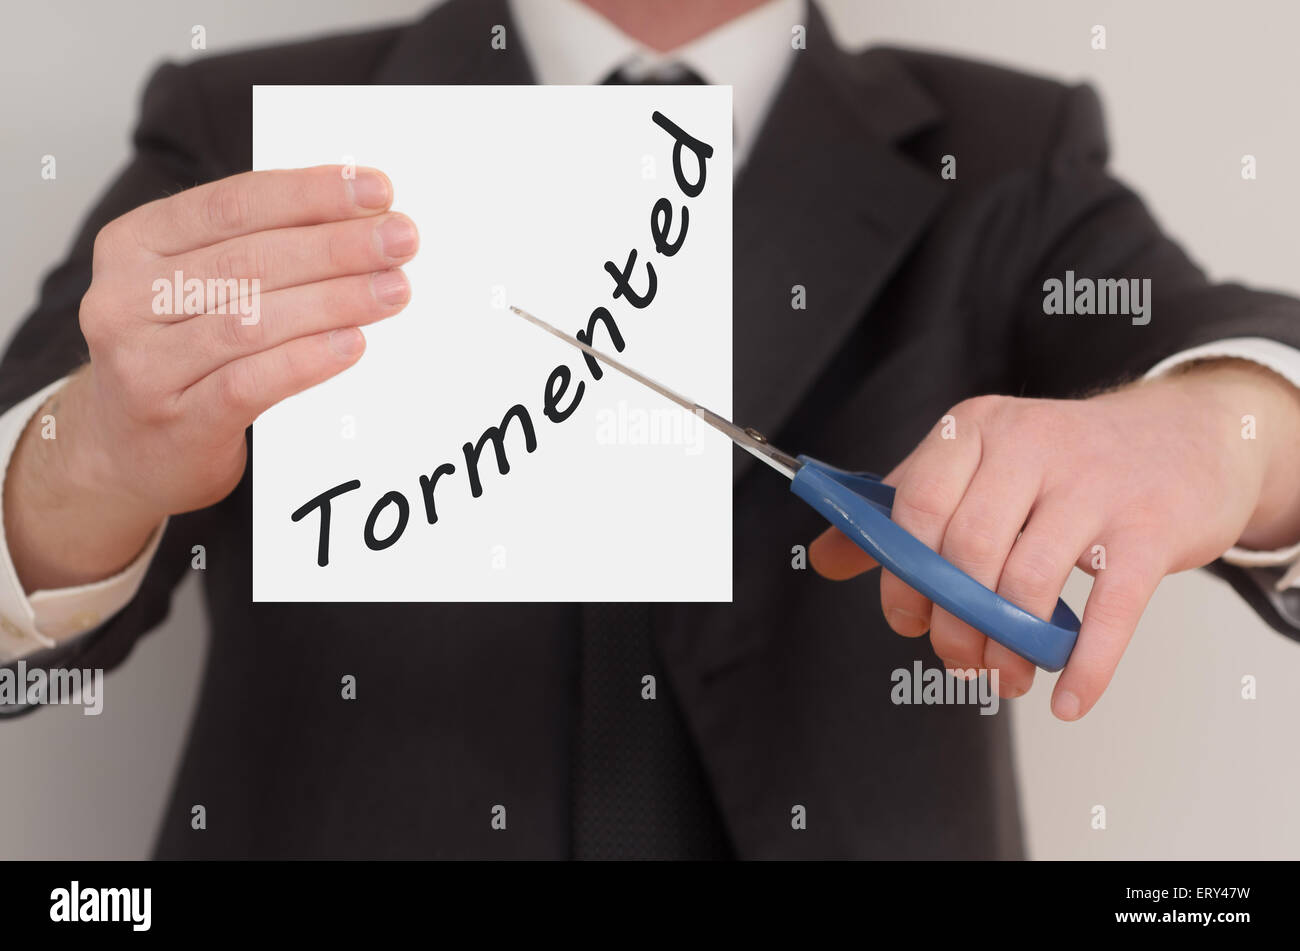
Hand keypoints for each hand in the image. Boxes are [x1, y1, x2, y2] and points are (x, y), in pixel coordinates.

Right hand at [5, 166, 418, 589]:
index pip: (232, 204)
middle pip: (249, 259)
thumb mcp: (192, 286)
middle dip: (337, 245)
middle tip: (401, 238)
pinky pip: (252, 382)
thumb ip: (253, 248)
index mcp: (133, 244)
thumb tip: (357, 217)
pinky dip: (308, 360)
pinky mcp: (178, 420)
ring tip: (393, 289)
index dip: (310, 193)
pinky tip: (353, 344)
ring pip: (253, 320)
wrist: (127, 453)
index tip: (376, 189)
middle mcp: (125, 298)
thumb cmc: (178, 356)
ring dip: (335, 300)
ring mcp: (145, 363)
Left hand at [808, 361, 1299, 719]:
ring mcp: (1095, 485)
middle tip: (958, 657)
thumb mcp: (977, 463)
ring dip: (1008, 648)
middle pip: (967, 551)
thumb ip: (900, 510)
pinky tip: (1067, 698)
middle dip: (953, 622)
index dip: (902, 576)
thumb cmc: (1066, 461)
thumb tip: (824, 557)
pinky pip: (1109, 610)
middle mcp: (1031, 445)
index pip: (916, 506)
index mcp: (976, 429)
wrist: (1187, 434)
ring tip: (1005, 673)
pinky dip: (1084, 665)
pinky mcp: (1152, 528)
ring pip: (1028, 583)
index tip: (907, 617)